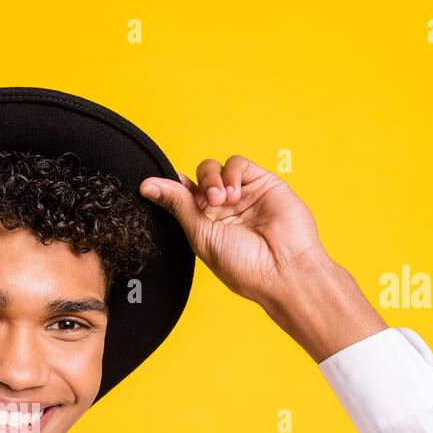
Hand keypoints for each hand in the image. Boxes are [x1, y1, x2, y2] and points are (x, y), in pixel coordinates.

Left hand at [141, 156, 386, 361]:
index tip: (152, 186)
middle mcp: (222, 210)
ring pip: (215, 168)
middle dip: (198, 185)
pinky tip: (234, 192)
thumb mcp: (200, 235)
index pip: (181, 197)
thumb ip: (177, 206)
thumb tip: (147, 186)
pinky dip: (230, 172)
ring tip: (223, 200)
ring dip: (212, 179)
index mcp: (205, 225)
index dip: (170, 189)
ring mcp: (242, 196)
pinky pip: (238, 164)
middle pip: (198, 179)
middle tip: (209, 203)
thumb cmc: (243, 264)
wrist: (284, 268)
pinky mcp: (262, 183)